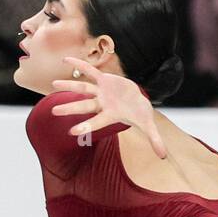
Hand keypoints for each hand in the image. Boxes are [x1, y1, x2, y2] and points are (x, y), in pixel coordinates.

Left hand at [52, 57, 167, 158]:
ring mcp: (101, 92)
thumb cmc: (140, 114)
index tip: (72, 132)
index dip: (86, 127)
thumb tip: (164, 156)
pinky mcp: (104, 79)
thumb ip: (154, 139)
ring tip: (53, 84)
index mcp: (111, 115)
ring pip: (82, 88)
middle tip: (53, 111)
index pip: (97, 122)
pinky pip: (89, 70)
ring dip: (67, 86)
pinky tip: (65, 60)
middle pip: (84, 106)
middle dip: (69, 108)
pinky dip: (78, 65)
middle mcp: (102, 104)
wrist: (137, 100)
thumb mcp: (148, 125)